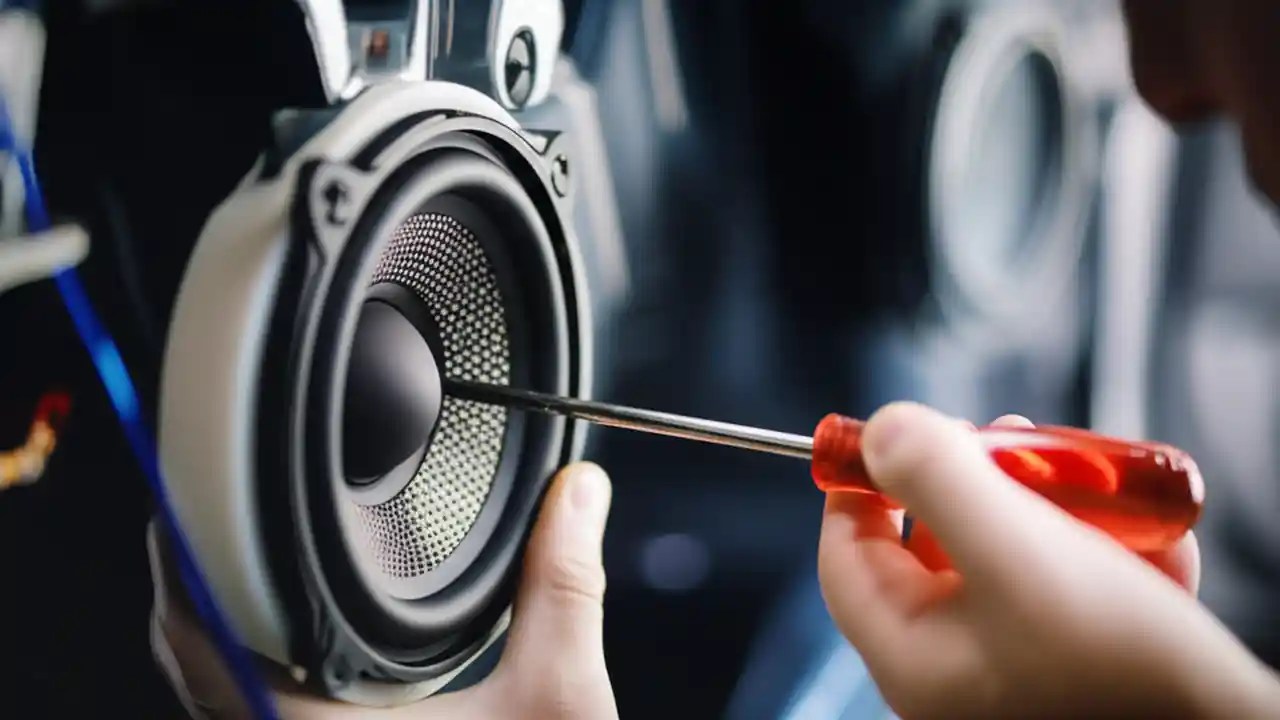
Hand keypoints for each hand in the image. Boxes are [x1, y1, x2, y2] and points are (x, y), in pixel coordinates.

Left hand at [150, 462, 618, 718]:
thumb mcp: (556, 706)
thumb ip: (563, 587)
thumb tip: (579, 494)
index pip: (195, 626)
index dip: (184, 549)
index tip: (199, 489)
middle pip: (188, 651)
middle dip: (199, 574)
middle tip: (236, 509)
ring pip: (213, 692)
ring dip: (224, 626)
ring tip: (266, 566)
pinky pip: (244, 716)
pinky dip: (255, 670)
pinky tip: (310, 650)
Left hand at [817, 402, 1279, 718]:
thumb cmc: (1122, 668)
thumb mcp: (1017, 551)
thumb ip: (938, 480)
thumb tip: (882, 427)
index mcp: (912, 656)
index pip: (846, 555)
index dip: (864, 484)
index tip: (903, 432)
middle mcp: (955, 672)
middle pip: (934, 549)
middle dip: (980, 483)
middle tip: (1017, 441)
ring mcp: (1017, 675)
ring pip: (1012, 562)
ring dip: (1055, 512)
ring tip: (1099, 486)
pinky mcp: (1081, 674)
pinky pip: (1075, 595)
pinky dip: (1111, 560)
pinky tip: (1156, 549)